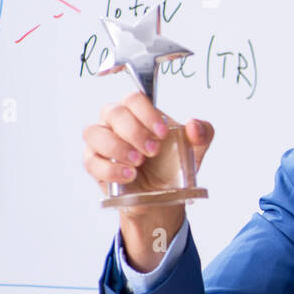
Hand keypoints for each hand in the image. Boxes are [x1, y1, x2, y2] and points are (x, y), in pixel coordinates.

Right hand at [82, 92, 214, 209]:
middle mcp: (116, 122)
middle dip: (135, 132)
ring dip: (118, 147)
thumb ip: (202, 132)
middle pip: (114, 112)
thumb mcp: (195, 148)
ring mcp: (101, 142)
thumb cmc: (172, 164)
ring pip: (94, 133)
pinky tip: (129, 176)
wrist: (162, 195)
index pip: (134, 98)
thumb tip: (194, 125)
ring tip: (139, 163)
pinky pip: (91, 161)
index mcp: (138, 112)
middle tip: (153, 151)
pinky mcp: (94, 164)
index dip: (147, 113)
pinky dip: (110, 169)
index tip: (163, 133)